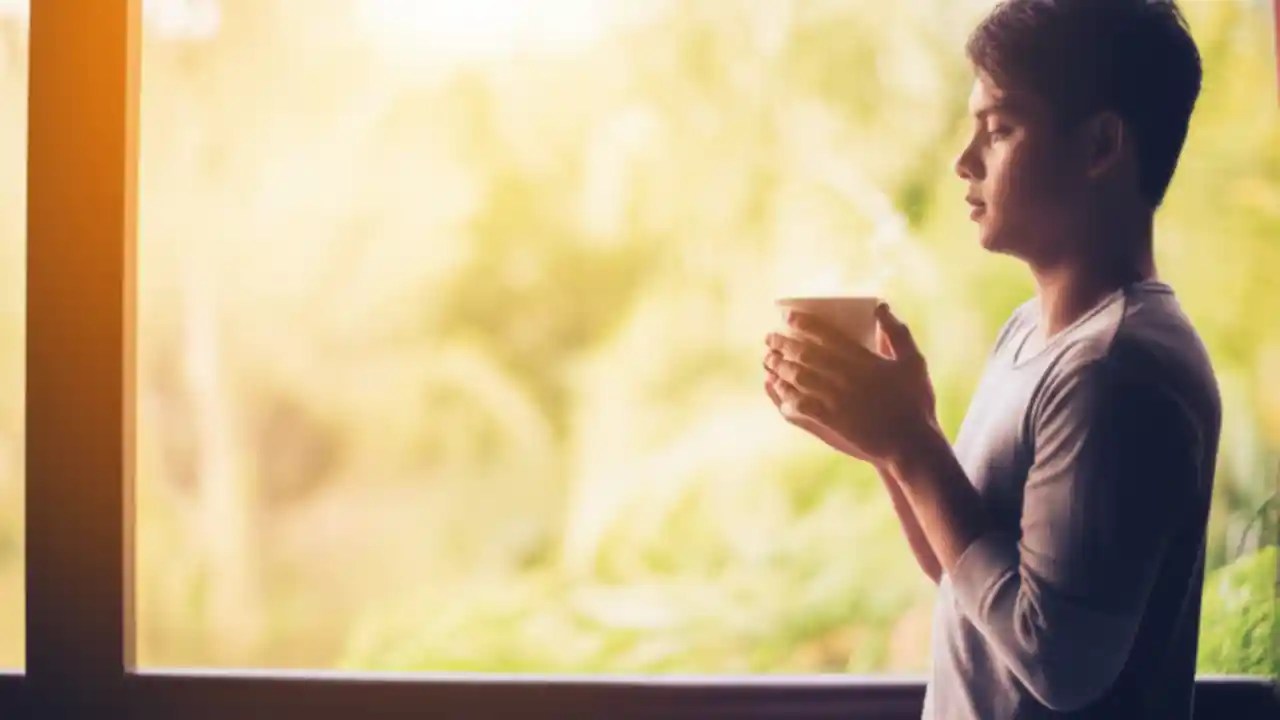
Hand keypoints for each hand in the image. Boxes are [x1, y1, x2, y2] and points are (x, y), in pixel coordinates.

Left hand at [762, 303, 939, 467]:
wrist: (911, 444)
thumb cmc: (915, 401)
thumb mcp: (914, 362)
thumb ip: (898, 332)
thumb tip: (881, 306)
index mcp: (866, 360)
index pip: (828, 335)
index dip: (804, 324)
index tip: (787, 317)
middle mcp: (847, 378)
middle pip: (806, 355)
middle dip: (783, 344)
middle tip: (770, 337)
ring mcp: (837, 401)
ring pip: (800, 378)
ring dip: (780, 367)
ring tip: (768, 359)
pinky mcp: (831, 422)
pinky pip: (801, 404)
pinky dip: (784, 394)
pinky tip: (776, 388)